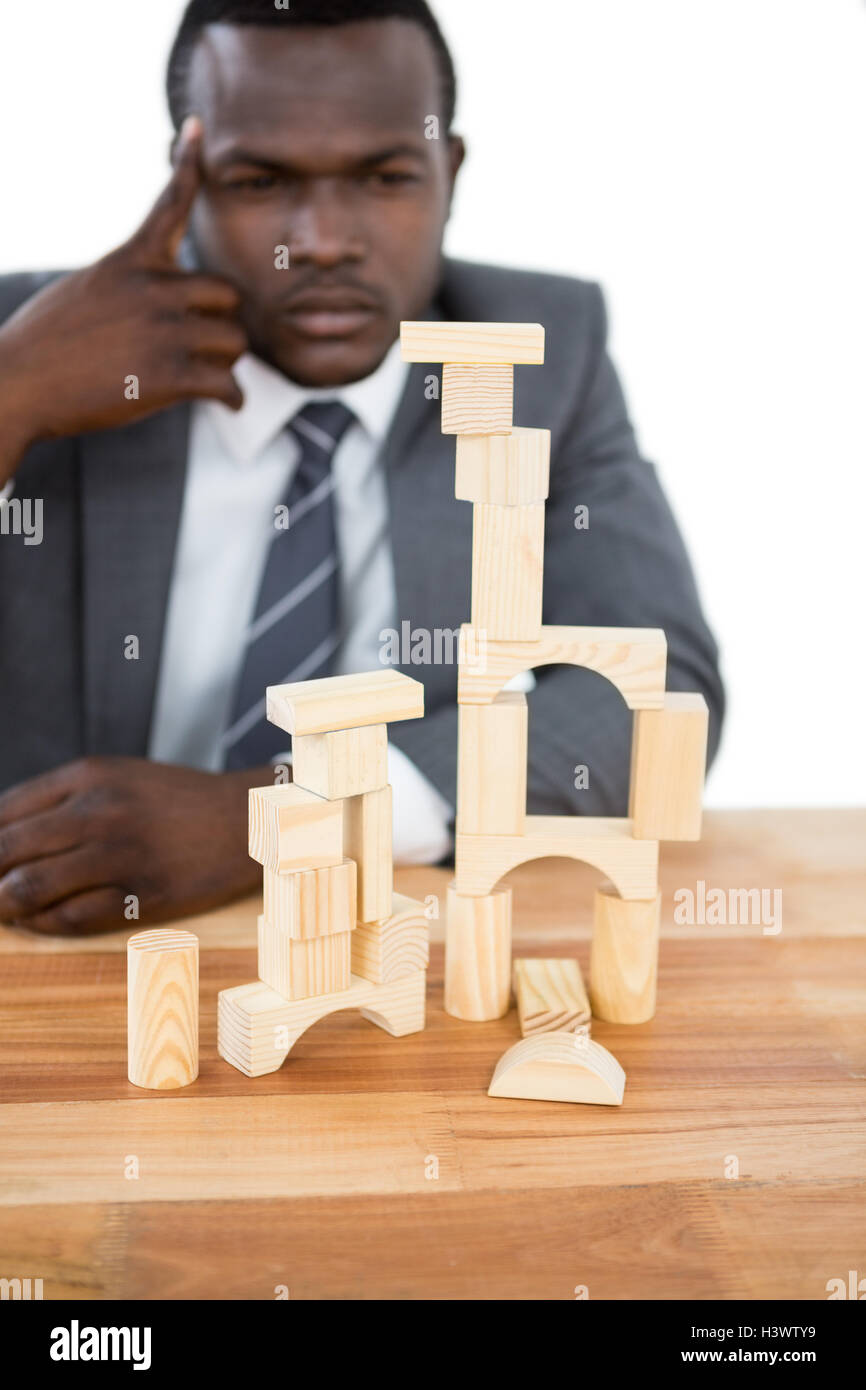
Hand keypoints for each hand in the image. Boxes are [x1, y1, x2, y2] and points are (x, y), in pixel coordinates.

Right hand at [0, 116, 244, 461]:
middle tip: (209, 343)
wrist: (18, 383)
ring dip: (227, 361)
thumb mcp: (87, 290)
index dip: (187, 166)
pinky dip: (232, 397)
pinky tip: (227, 402)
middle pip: (226, 294)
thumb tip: (164, 296)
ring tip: (210, 375)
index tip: (196, 129)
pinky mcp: (169, 375)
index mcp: (130, 262)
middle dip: (222, 321)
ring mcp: (164, 331)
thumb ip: (130, 284)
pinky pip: (227, 384)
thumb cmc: (48, 344)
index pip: (168, 205)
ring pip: (235, 341)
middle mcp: (152, 288)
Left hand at [0, 757, 272, 934]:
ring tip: (4, 909)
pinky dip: (43, 923)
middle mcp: (99, 811)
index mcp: (88, 776)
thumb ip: (62, 800)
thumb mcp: (117, 779)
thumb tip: (1, 836)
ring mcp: (121, 855)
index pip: (4, 812)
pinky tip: (39, 919)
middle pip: (6, 851)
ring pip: (29, 888)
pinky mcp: (143, 896)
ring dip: (4, 905)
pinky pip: (71, 918)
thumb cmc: (175, 801)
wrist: (246, 819)